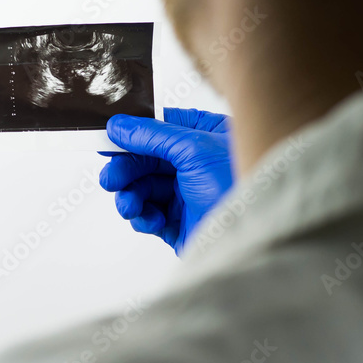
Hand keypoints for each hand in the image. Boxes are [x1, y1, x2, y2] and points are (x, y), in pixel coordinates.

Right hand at [101, 108, 232, 253]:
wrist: (254, 237)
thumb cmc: (239, 186)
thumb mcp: (193, 148)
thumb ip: (152, 135)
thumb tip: (119, 125)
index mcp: (206, 137)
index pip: (159, 128)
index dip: (132, 134)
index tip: (107, 139)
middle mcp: (196, 164)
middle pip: (145, 160)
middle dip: (126, 169)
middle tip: (111, 179)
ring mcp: (187, 194)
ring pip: (142, 189)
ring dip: (131, 196)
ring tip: (130, 205)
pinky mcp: (180, 223)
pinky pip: (149, 215)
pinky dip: (144, 217)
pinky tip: (150, 220)